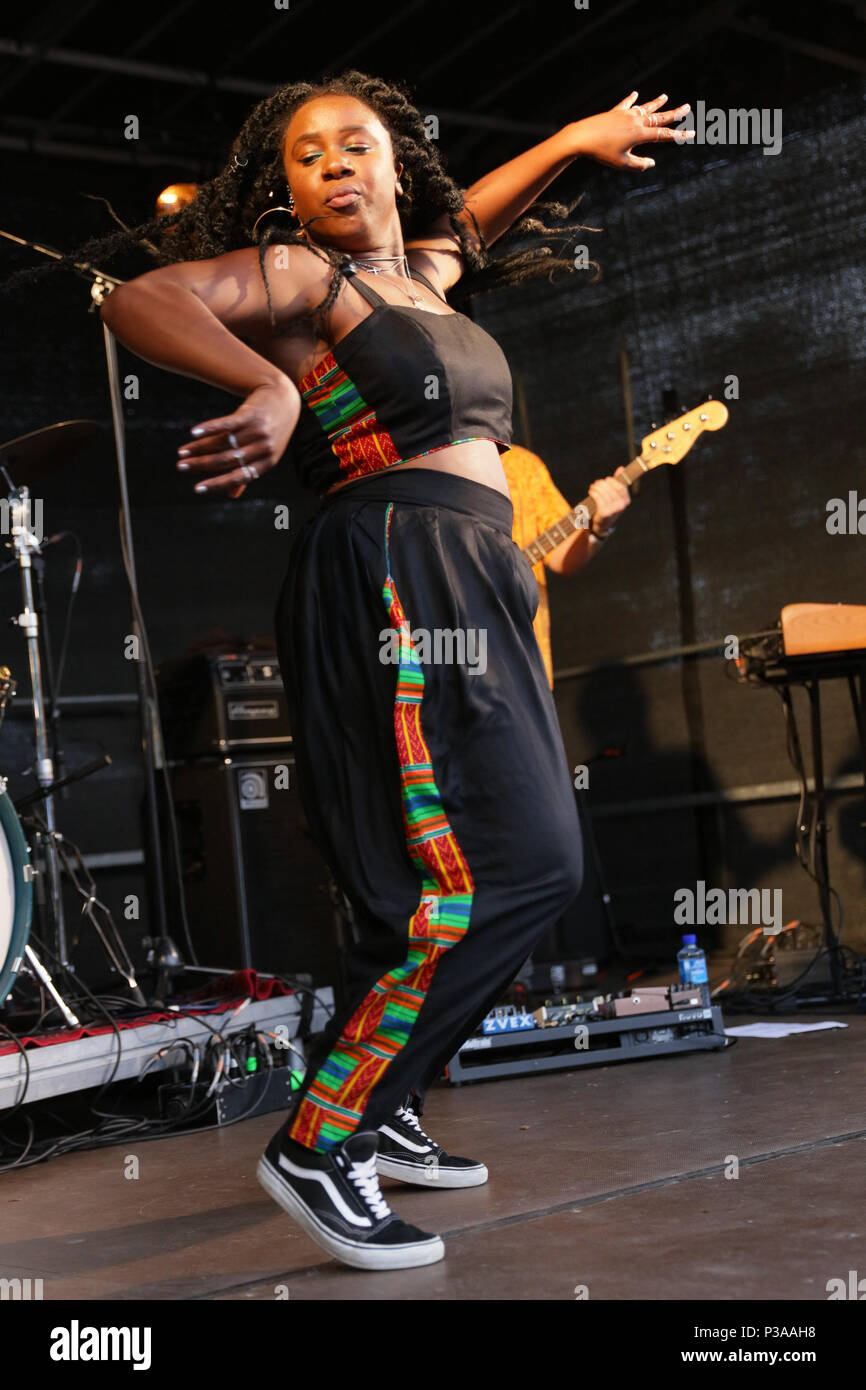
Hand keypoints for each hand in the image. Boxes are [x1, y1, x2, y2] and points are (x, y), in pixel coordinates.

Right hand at [176, 378, 300, 498]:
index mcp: (266, 463)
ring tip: (182, 452)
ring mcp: (257, 430)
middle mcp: (263, 448)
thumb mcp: (267, 453)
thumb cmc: (272, 430)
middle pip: (226, 459)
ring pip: (223, 442)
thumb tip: (231, 495)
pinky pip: (227, 423)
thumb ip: (249, 473)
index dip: (217, 484)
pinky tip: (194, 433)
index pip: (238, 477)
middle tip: (181, 466)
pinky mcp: (250, 413)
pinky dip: (209, 428)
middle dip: (201, 464)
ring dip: (199, 448)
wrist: (284, 398)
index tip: (197, 489)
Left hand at [571, 92, 692, 170]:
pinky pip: (625, 104)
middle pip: (659, 117)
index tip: (692, 134)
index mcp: (640, 134)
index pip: (664, 135)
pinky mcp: (614, 112)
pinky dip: (631, 99)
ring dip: (656, 103)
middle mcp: (636, 121)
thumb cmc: (602, 153)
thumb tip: (651, 163)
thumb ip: (639, 164)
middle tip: (687, 107)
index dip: (679, 135)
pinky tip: (635, 93)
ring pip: (645, 108)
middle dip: (674, 113)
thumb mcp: (622, 164)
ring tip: (666, 96)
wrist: (581, 137)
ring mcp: (625, 115)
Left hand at [588, 468, 629, 533]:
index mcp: (626, 501)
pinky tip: (591, 491)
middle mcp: (621, 506)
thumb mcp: (615, 495)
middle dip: (602, 484)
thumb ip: (618, 482)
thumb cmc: (609, 507)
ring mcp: (613, 510)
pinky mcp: (604, 513)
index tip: (607, 479)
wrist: (603, 525)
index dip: (613, 481)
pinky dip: (594, 493)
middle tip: (597, 483)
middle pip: (611, 489)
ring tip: (593, 486)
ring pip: (604, 493)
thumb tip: (621, 468)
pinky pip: (598, 499)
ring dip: (597, 487)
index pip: (621, 487)